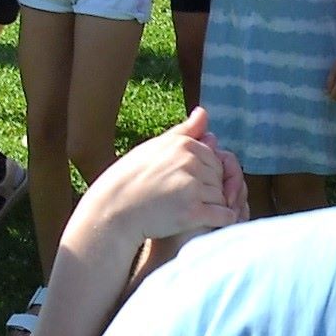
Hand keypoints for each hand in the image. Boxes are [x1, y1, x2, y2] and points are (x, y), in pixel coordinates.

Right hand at [74, 110, 245, 247]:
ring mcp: (192, 187)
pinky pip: (223, 216)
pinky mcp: (192, 212)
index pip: (214, 158)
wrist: (112, 210)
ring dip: (212, 207)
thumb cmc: (130, 178)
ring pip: (221, 197)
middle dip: (209, 190)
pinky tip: (205, 223)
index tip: (184, 185)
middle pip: (219, 178)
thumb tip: (203, 112)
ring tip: (190, 212)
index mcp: (183, 145)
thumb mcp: (155, 147)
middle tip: (186, 201)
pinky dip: (220, 221)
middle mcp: (190, 162)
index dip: (203, 174)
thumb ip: (184, 131)